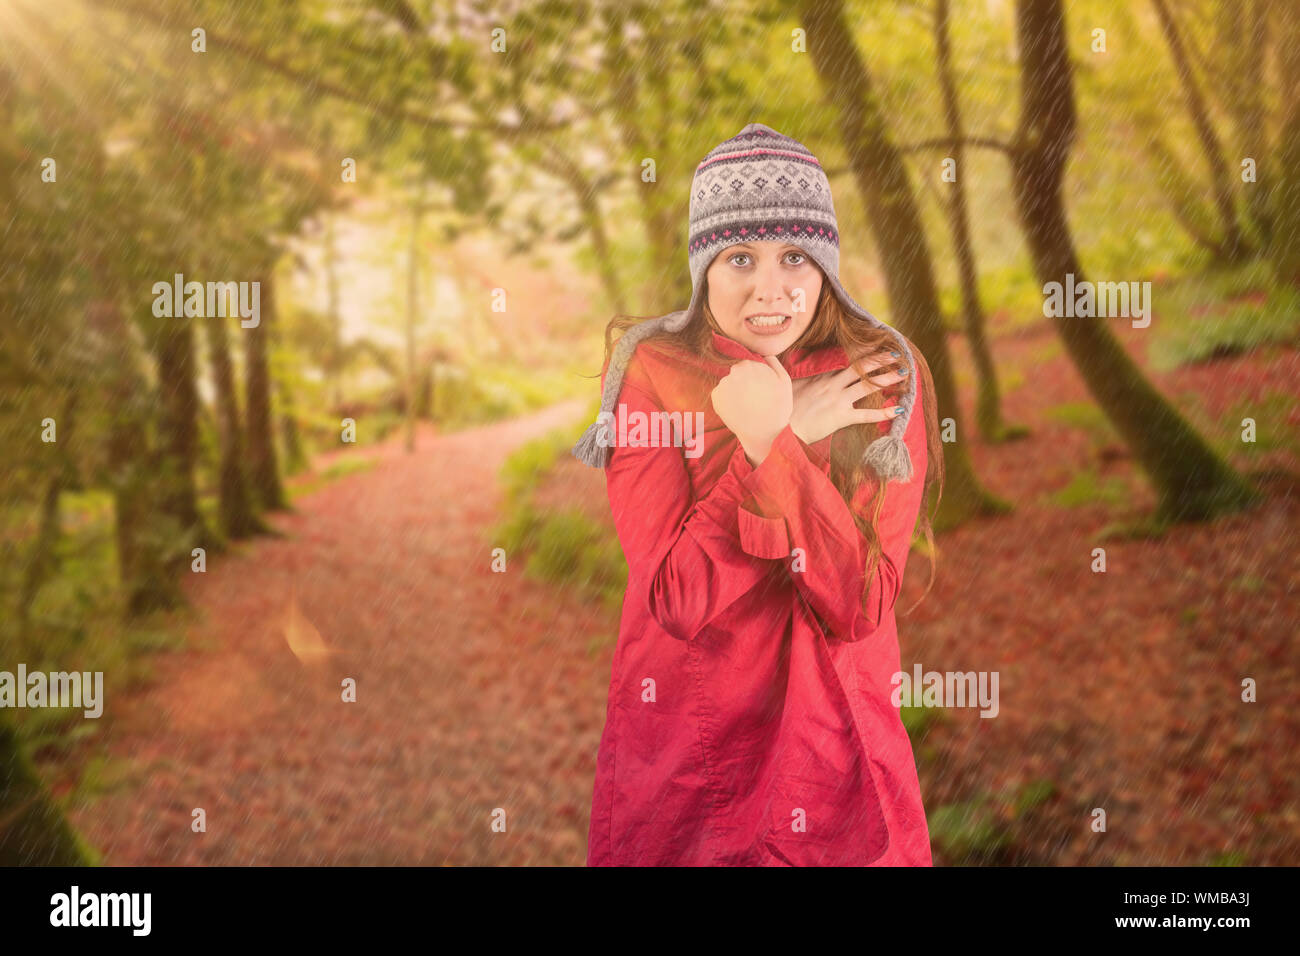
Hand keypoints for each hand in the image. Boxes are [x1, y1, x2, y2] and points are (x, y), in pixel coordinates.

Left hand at [710, 355, 792, 463]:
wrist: (764, 433)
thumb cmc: (778, 407)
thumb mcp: (784, 380)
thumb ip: (773, 362)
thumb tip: (763, 354)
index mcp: (748, 364)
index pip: (747, 365)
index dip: (754, 377)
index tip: (759, 389)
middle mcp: (732, 372)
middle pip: (736, 374)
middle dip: (743, 383)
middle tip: (753, 398)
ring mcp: (722, 385)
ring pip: (728, 384)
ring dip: (734, 392)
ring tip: (746, 406)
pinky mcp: (715, 398)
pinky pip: (721, 395)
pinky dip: (727, 401)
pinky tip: (738, 410)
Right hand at [789, 349, 908, 445]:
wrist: (782, 427)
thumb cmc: (783, 408)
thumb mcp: (786, 384)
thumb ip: (791, 372)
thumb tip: (774, 359)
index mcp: (822, 377)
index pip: (847, 361)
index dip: (864, 354)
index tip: (878, 346)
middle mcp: (833, 385)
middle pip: (861, 368)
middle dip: (880, 360)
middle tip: (898, 355)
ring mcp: (838, 400)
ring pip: (867, 386)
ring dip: (887, 379)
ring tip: (903, 374)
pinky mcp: (841, 417)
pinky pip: (866, 415)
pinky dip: (883, 413)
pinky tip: (898, 410)